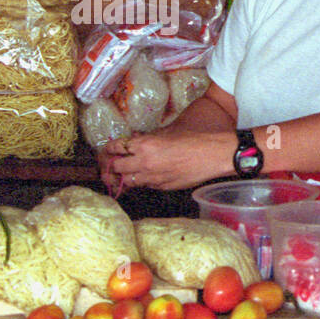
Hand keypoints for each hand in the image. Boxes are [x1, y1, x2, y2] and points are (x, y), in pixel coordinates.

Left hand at [98, 130, 236, 192]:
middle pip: (115, 168)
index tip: (105, 150)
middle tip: (106, 165)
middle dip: (108, 166)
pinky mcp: (163, 187)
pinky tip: (140, 178)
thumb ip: (148, 137)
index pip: (116, 148)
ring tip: (116, 176)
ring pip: (128, 181)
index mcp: (144, 145)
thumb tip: (135, 139)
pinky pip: (145, 185)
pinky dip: (140, 182)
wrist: (214, 154)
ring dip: (121, 178)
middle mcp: (145, 163)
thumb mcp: (167, 131)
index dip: (107, 149)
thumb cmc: (194, 137)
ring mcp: (154, 177)